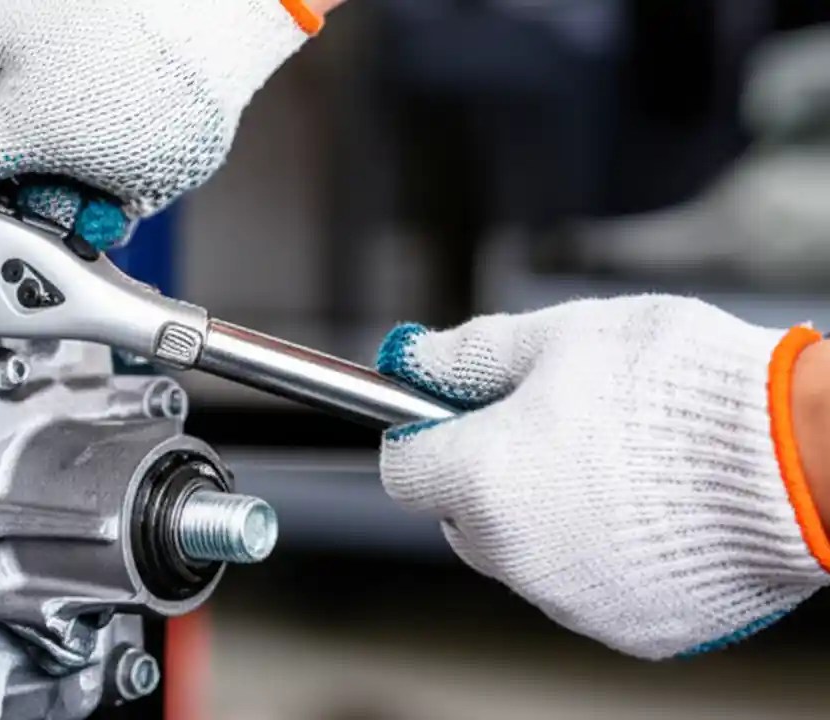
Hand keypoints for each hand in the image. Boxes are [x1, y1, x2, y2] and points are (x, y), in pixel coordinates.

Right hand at [0, 0, 320, 249]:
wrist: (237, 21)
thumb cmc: (151, 54)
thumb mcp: (41, 122)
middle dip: (3, 218)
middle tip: (42, 226)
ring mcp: (50, 101)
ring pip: (22, 189)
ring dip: (56, 212)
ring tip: (96, 202)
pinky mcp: (94, 123)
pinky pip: (72, 180)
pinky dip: (94, 197)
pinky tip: (119, 194)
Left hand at [375, 296, 829, 658]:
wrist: (797, 456)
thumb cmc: (675, 386)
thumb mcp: (559, 338)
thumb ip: (469, 355)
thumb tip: (412, 360)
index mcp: (480, 478)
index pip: (405, 468)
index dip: (425, 434)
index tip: (454, 417)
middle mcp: (512, 552)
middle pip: (460, 518)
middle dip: (484, 478)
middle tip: (547, 432)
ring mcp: (569, 598)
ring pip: (521, 556)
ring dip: (541, 520)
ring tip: (612, 468)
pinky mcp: (624, 628)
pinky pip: (583, 589)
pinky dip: (596, 557)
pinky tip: (644, 513)